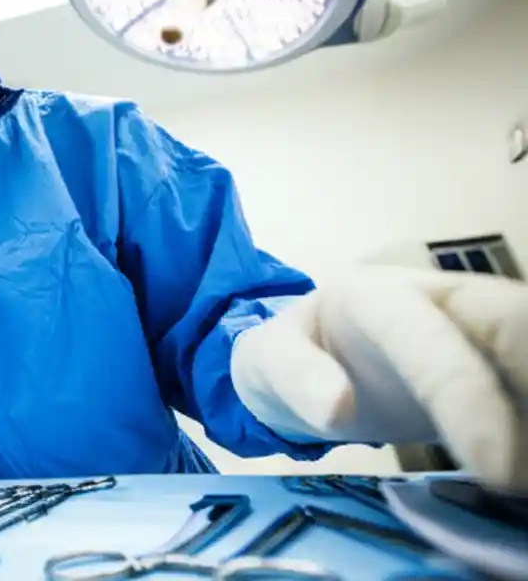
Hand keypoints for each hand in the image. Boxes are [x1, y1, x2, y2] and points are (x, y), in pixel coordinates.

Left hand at [232, 267, 526, 489]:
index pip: (433, 339)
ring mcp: (482, 339)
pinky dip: (526, 432)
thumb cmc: (295, 351)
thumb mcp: (269, 359)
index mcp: (384, 297)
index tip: (496, 468)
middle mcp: (449, 305)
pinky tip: (527, 473)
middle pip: (513, 332)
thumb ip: (295, 375)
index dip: (468, 396)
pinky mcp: (498, 376)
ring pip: (525, 357)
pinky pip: (522, 394)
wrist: (315, 355)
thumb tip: (337, 411)